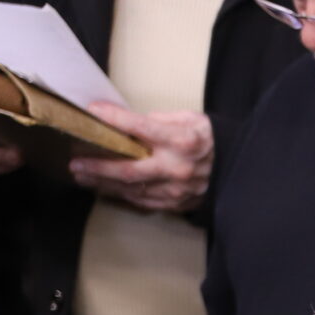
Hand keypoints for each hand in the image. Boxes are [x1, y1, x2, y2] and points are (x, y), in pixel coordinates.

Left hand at [66, 105, 213, 213]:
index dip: (114, 119)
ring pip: (134, 189)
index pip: (141, 128)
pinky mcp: (179, 203)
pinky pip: (145, 202)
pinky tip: (107, 188)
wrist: (239, 166)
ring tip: (83, 176)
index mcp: (182, 141)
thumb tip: (126, 125)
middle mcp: (179, 167)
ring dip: (105, 183)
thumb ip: (158, 122)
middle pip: (130, 169)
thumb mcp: (189, 119)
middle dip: (99, 166)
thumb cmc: (209, 139)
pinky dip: (124, 195)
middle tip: (75, 163)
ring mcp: (179, 189)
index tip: (91, 111)